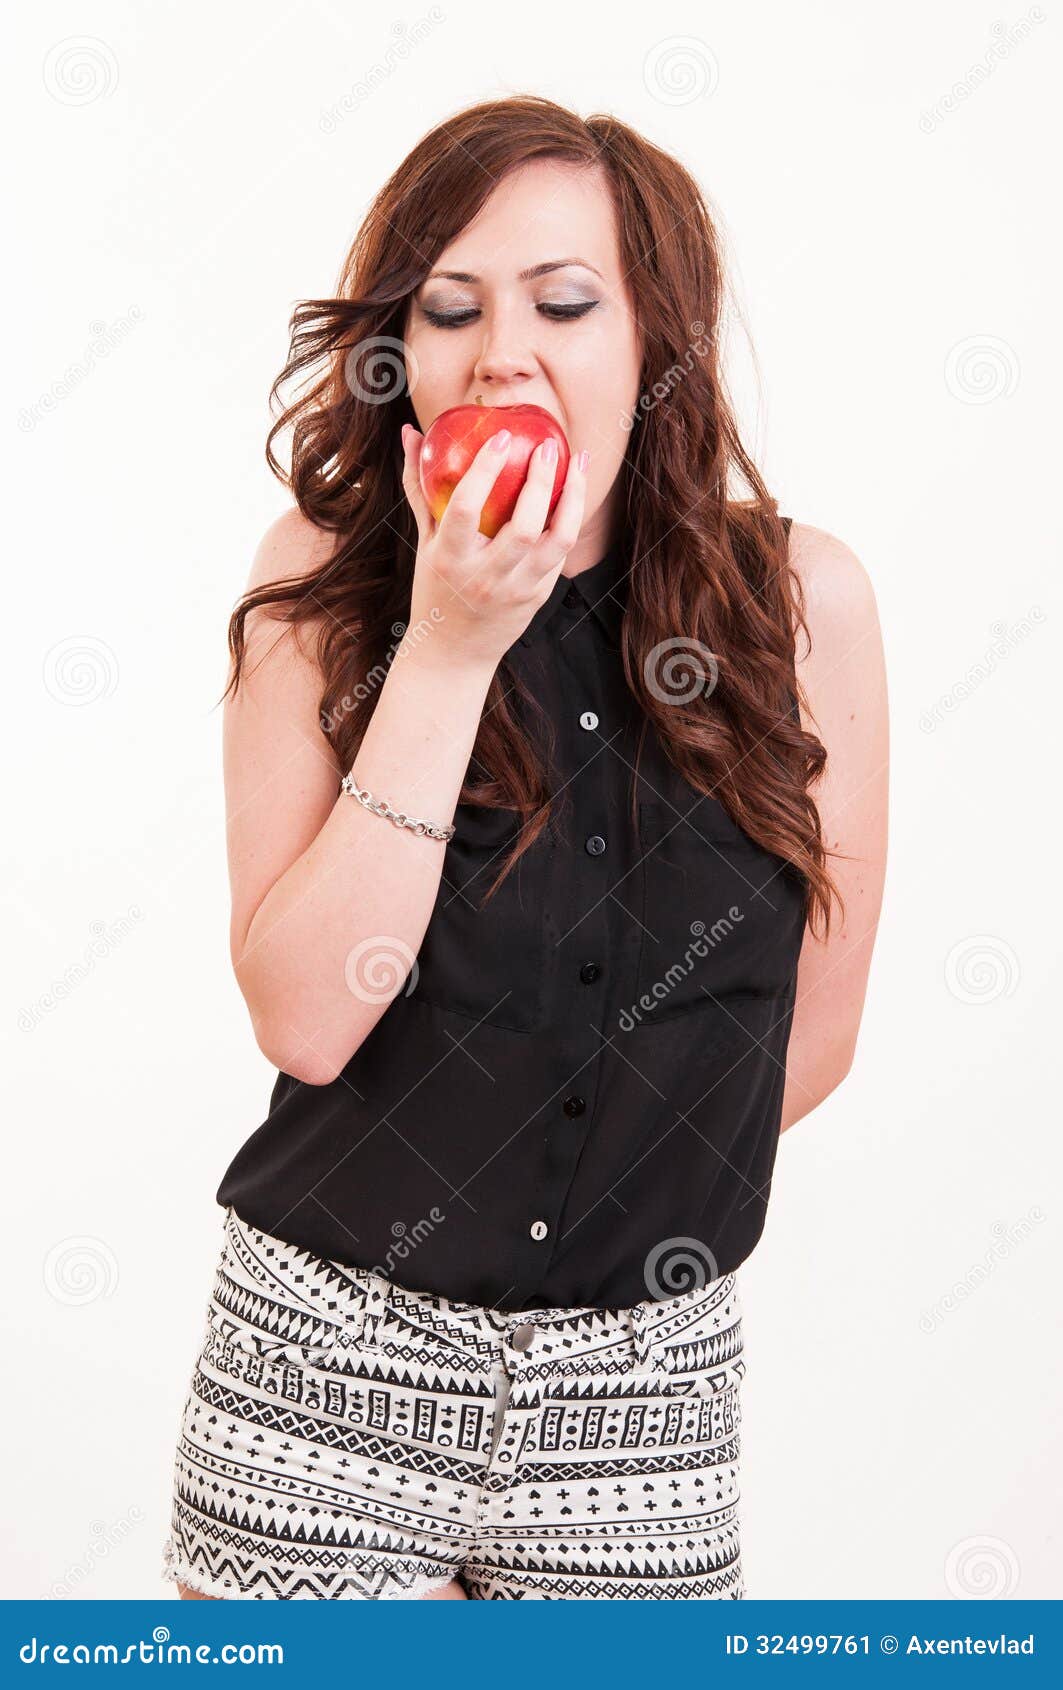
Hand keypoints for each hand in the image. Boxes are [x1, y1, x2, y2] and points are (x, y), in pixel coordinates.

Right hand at [399, 423, 588, 671]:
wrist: (454, 652)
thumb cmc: (435, 589)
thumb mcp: (424, 543)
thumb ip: (420, 489)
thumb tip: (410, 434)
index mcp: (449, 559)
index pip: (465, 509)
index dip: (484, 471)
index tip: (501, 438)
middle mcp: (485, 577)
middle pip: (522, 526)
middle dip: (540, 480)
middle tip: (546, 446)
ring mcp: (517, 589)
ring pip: (557, 539)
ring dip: (572, 497)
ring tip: (577, 461)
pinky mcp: (539, 595)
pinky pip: (561, 551)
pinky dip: (570, 517)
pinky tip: (572, 491)